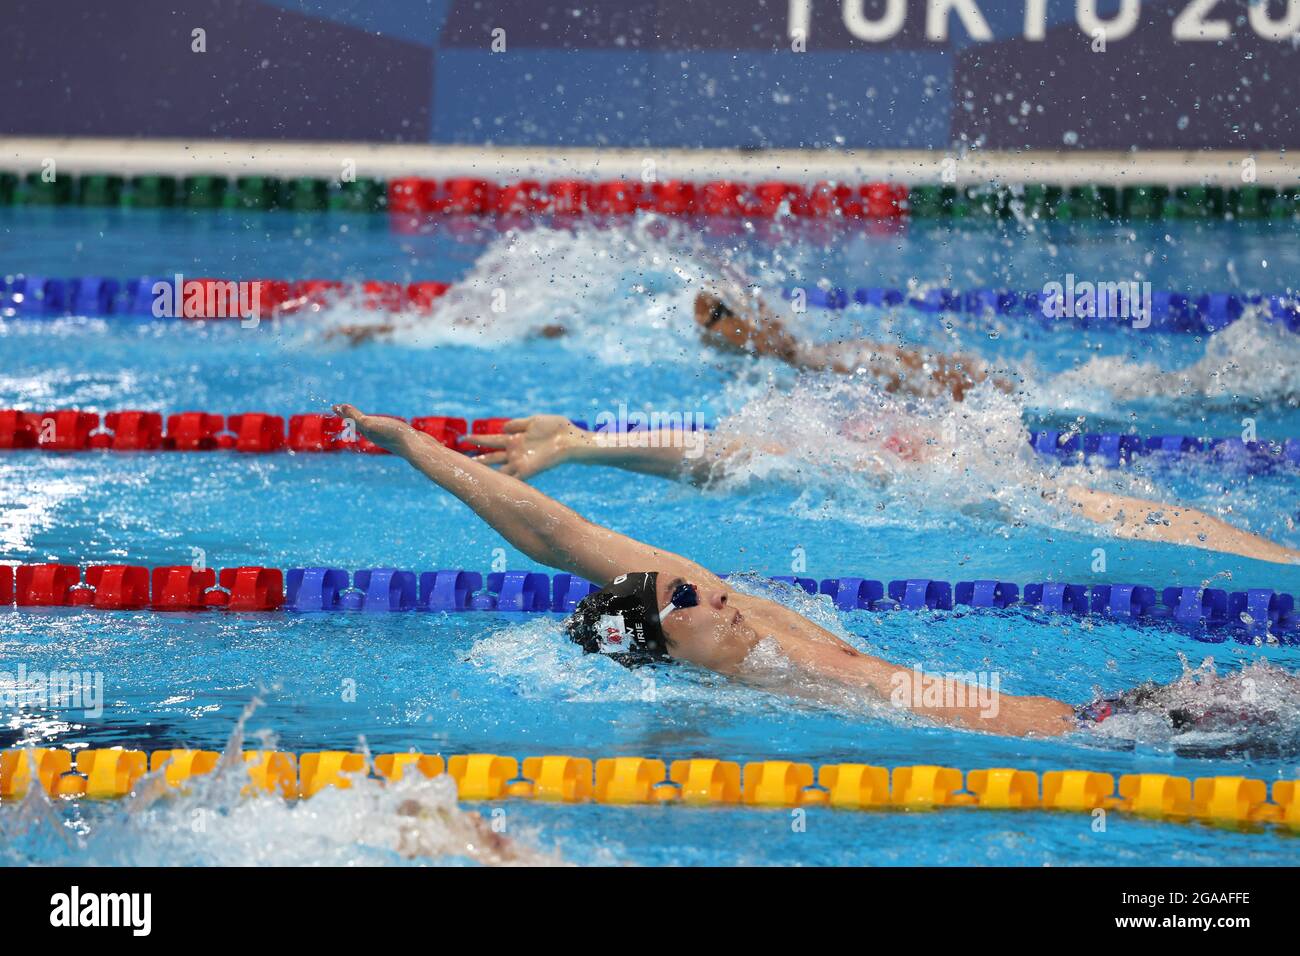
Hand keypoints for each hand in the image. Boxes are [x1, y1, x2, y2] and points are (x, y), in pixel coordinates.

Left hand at [332, 403, 408, 452]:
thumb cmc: (393, 434)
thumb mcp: (370, 423)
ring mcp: (388, 436)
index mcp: (367, 431)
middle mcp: (376, 435)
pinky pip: (386, 428)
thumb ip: (354, 416)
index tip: (335, 407)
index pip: (351, 420)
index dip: (343, 413)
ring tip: (363, 418)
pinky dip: (382, 424)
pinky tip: (387, 425)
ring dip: (366, 422)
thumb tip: (338, 407)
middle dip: (351, 417)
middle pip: (359, 425)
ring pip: (373, 428)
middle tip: (344, 410)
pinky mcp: (400, 436)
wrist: (417, 448)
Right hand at [466, 415, 585, 478]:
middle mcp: (515, 451)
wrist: (571, 439)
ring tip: (467, 471)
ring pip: (497, 467)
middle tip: (457, 460)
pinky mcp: (528, 470)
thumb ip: (518, 424)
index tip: (463, 439)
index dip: (478, 439)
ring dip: (484, 469)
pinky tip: (488, 483)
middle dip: (476, 457)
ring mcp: (520, 461)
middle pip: (491, 456)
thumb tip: (503, 426)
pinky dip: (500, 480)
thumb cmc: (556, 428)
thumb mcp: (534, 421)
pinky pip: (511, 477)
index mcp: (515, 438)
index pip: (491, 440)